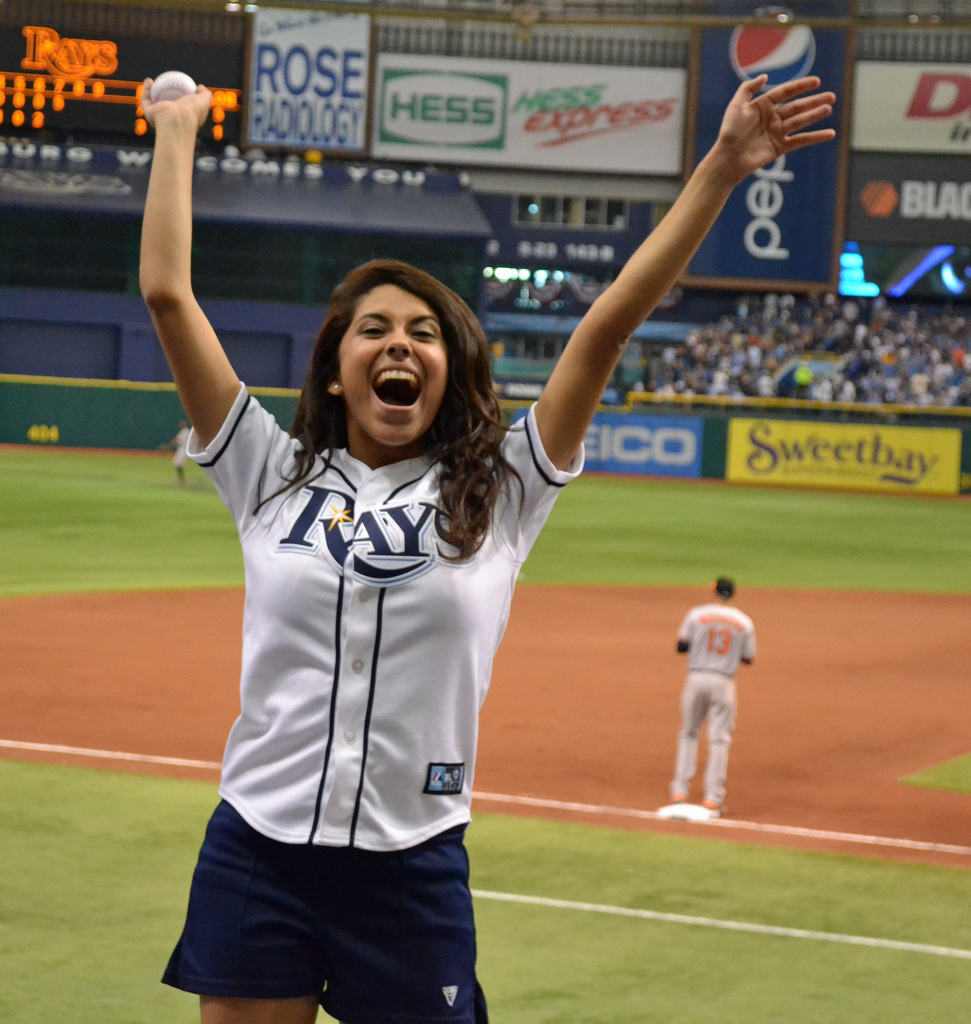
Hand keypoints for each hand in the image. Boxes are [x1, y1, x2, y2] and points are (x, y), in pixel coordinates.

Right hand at [141, 78, 211, 130]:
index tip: (178, 83)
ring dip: (153, 90)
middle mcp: (172, 118)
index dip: (180, 94)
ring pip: (154, 101)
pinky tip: (149, 81)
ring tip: (154, 80)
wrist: (178, 120)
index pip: (181, 105)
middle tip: (165, 81)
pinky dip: (146, 90)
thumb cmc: (192, 111)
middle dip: (164, 92)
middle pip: (166, 103)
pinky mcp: (150, 114)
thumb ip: (204, 94)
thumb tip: (199, 86)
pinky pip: (146, 100)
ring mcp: (161, 116)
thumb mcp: (203, 100)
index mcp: (184, 117)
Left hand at [712, 75, 835, 185]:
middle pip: (797, 107)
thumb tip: (765, 76)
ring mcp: (777, 133)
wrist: (728, 159)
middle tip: (831, 96)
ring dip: (815, 115)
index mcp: (763, 106)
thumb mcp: (736, 106)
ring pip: (800, 122)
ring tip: (829, 108)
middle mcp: (772, 118)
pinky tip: (830, 133)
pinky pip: (800, 141)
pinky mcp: (780, 148)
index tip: (817, 82)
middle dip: (814, 101)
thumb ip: (748, 88)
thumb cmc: (730, 132)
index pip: (785, 92)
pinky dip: (815, 137)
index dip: (801, 86)